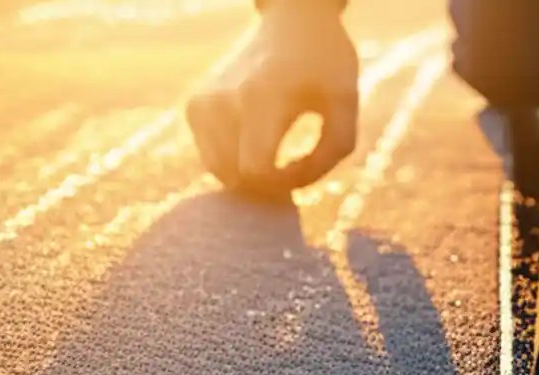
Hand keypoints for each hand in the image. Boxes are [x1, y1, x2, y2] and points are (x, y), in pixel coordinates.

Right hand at [186, 0, 357, 195]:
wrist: (292, 23)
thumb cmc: (325, 66)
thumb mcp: (346, 107)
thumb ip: (329, 155)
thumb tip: (287, 187)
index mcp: (261, 97)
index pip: (256, 171)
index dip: (284, 184)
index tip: (307, 167)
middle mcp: (222, 100)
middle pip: (236, 178)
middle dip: (269, 184)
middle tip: (297, 164)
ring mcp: (201, 103)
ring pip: (219, 172)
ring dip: (251, 176)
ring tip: (280, 155)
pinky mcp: (193, 106)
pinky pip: (211, 158)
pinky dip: (235, 161)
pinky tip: (259, 142)